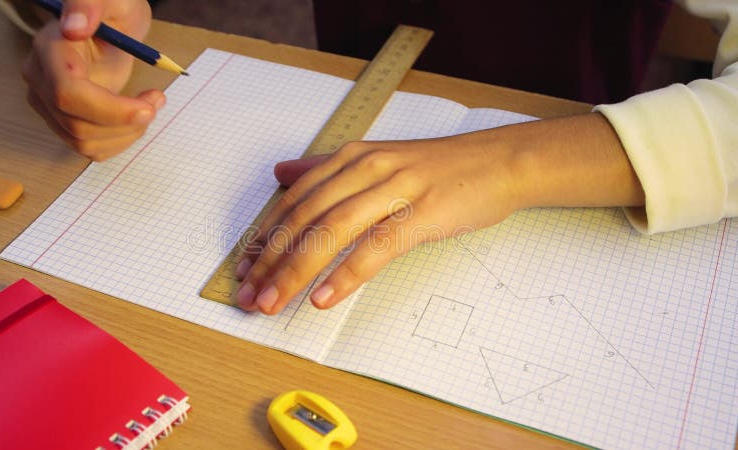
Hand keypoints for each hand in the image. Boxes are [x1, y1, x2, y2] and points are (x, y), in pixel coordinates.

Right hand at [22, 0, 162, 160]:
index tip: (148, 108)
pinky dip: (121, 141)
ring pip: (84, 142)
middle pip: (77, 125)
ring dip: (127, 133)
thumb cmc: (112, 9)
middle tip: (157, 100)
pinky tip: (135, 117)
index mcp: (50, 49)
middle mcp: (40, 80)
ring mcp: (48, 103)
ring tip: (150, 105)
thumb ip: (90, 4)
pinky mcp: (63, 121)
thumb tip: (74, 27)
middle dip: (126, 122)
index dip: (110, 110)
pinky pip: (91, 148)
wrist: (109, 25)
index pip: (68, 94)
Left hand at [234, 113, 644, 314]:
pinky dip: (347, 274)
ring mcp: (395, 189)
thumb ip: (327, 170)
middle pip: (305, 217)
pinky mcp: (423, 214)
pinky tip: (325, 298)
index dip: (264, 236)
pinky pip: (377, 247)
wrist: (500, 162)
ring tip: (273, 303)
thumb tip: (283, 171)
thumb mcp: (377, 160)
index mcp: (351, 158)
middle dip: (271, 260)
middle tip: (249, 296)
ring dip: (296, 271)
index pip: (294, 199)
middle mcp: (366, 168)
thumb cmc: (438, 169)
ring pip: (332, 232)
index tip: (244, 269)